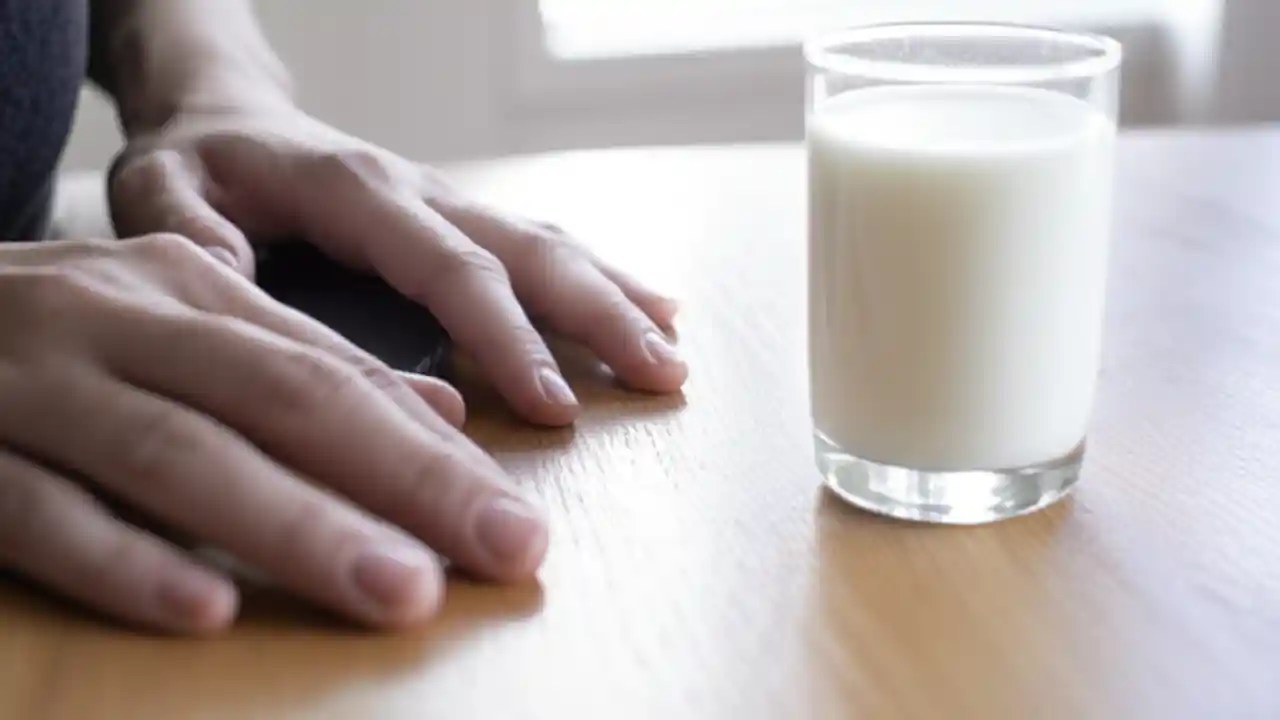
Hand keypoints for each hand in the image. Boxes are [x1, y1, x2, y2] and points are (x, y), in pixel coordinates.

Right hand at [0, 235, 547, 633]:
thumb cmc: (61, 343)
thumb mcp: (183, 329)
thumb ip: (302, 365)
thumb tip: (441, 412)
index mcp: (192, 293)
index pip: (335, 373)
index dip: (431, 451)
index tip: (516, 519)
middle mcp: (124, 323)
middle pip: (288, 401)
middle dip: (407, 482)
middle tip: (506, 550)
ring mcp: (34, 385)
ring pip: (180, 454)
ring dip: (297, 526)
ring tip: (398, 591)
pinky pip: (39, 512)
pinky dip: (125, 559)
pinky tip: (205, 610)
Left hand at [109, 104, 687, 425]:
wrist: (226, 116)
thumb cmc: (196, 162)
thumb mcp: (157, 190)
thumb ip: (186, 233)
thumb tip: (236, 279)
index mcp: (356, 189)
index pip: (448, 266)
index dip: (506, 335)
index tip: (554, 405)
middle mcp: (419, 190)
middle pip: (527, 250)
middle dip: (599, 317)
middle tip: (662, 379)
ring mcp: (448, 203)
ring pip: (548, 244)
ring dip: (616, 300)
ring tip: (672, 358)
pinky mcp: (458, 221)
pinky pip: (539, 245)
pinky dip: (602, 279)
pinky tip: (653, 312)